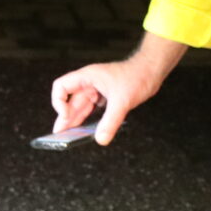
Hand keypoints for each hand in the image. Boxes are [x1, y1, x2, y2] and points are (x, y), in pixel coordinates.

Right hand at [49, 34, 186, 145]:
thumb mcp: (122, 101)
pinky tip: (84, 130)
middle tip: (59, 136)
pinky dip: (87, 120)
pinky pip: (91, 109)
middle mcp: (89, 83)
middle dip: (65, 118)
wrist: (151, 71)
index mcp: (87, 77)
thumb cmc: (137, 76)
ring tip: (67, 136)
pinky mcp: (105, 97)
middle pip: (69, 101)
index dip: (59, 102)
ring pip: (80, 107)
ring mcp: (96, 90)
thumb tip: (101, 139)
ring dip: (75, 121)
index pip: (61, 87)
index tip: (66, 116)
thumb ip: (110, 121)